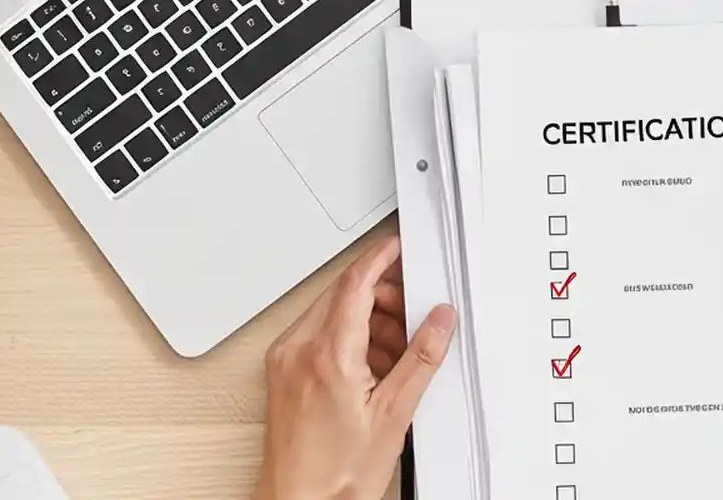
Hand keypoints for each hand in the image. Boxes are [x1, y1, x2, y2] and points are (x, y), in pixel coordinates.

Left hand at [253, 234, 456, 499]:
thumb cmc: (338, 474)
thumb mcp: (394, 413)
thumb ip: (421, 358)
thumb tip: (440, 319)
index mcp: (327, 354)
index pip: (355, 283)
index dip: (381, 258)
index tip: (398, 247)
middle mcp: (298, 350)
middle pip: (344, 294)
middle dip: (382, 298)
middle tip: (412, 319)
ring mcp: (285, 361)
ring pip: (332, 314)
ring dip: (366, 321)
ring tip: (395, 357)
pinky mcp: (282, 373)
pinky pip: (318, 335)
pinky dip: (347, 339)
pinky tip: (371, 369)